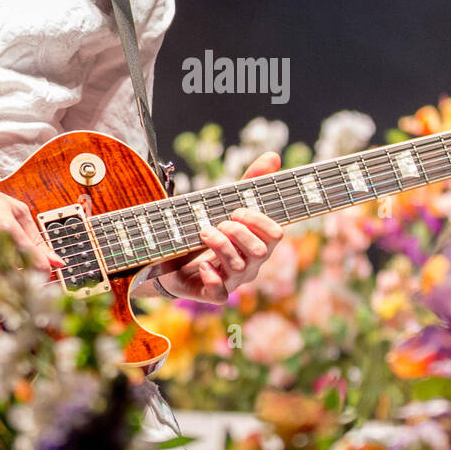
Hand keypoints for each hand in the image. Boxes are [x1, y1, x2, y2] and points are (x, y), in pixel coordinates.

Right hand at [0, 170, 63, 320]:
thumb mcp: (13, 209)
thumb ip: (36, 238)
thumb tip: (57, 262)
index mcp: (5, 231)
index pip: (37, 267)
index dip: (44, 277)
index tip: (42, 280)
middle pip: (16, 287)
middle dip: (29, 297)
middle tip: (34, 303)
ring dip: (7, 308)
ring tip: (16, 311)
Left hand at [154, 152, 283, 304]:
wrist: (174, 258)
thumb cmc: (210, 229)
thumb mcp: (227, 203)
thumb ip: (250, 182)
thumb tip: (273, 156)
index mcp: (258, 242)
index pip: (275, 234)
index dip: (259, 221)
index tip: (237, 210)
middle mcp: (251, 264)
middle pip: (261, 252)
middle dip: (239, 232)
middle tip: (220, 222)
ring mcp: (233, 281)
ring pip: (240, 268)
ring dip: (221, 245)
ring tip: (204, 232)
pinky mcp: (212, 293)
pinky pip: (220, 294)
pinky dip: (212, 278)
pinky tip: (202, 264)